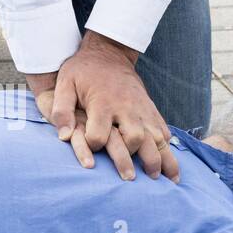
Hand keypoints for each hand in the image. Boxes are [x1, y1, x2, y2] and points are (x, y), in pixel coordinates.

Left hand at [32, 32, 178, 181]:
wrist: (108, 52)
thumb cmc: (82, 71)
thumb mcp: (65, 84)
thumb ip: (61, 109)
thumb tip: (62, 136)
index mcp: (103, 103)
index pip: (99, 134)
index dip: (93, 146)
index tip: (90, 154)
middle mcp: (125, 107)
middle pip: (135, 138)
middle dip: (135, 159)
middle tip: (132, 179)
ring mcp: (141, 108)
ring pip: (156, 136)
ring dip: (161, 158)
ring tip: (165, 180)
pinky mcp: (150, 108)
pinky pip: (163, 128)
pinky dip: (167, 146)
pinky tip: (170, 162)